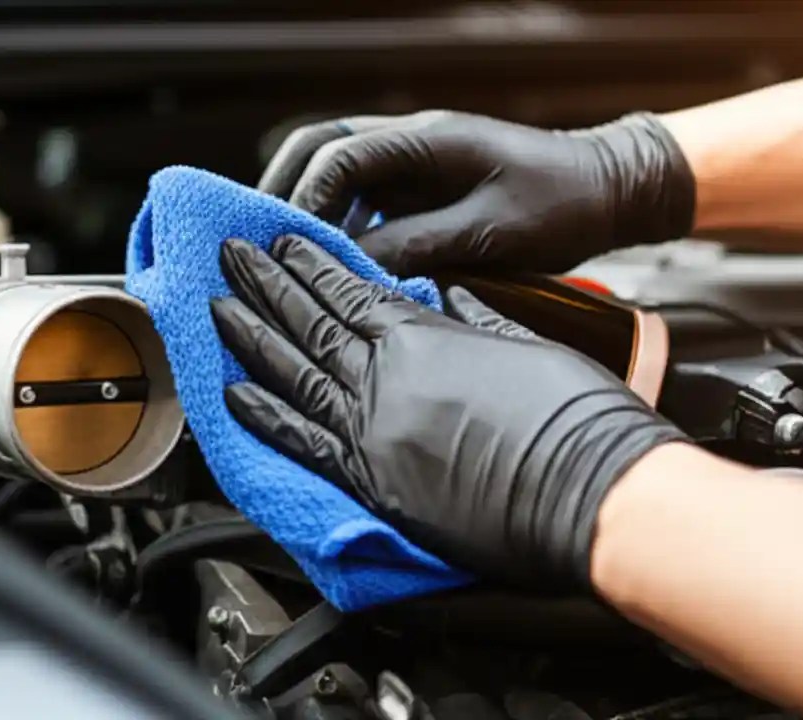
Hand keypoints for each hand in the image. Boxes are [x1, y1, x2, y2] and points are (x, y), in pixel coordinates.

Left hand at [210, 234, 685, 590]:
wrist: (586, 484)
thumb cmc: (573, 416)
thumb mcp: (527, 344)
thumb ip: (477, 319)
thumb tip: (447, 296)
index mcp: (424, 336)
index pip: (351, 289)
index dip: (310, 264)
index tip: (280, 241)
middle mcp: (386, 375)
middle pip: (309, 321)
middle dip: (264, 284)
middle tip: (229, 254)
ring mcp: (372, 427)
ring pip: (293, 371)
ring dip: (251, 336)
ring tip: (217, 308)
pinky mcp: (371, 479)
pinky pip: (301, 440)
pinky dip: (263, 415)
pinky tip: (232, 393)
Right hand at [258, 111, 694, 274]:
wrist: (608, 192)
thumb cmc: (562, 204)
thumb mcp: (489, 232)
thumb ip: (417, 245)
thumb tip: (352, 268)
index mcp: (425, 140)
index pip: (337, 155)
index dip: (303, 199)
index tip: (286, 242)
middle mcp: (411, 142)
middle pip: (320, 148)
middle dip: (284, 190)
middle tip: (260, 238)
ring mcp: (414, 160)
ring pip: (335, 169)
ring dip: (306, 206)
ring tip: (284, 252)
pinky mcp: (421, 184)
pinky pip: (361, 193)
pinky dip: (336, 221)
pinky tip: (331, 258)